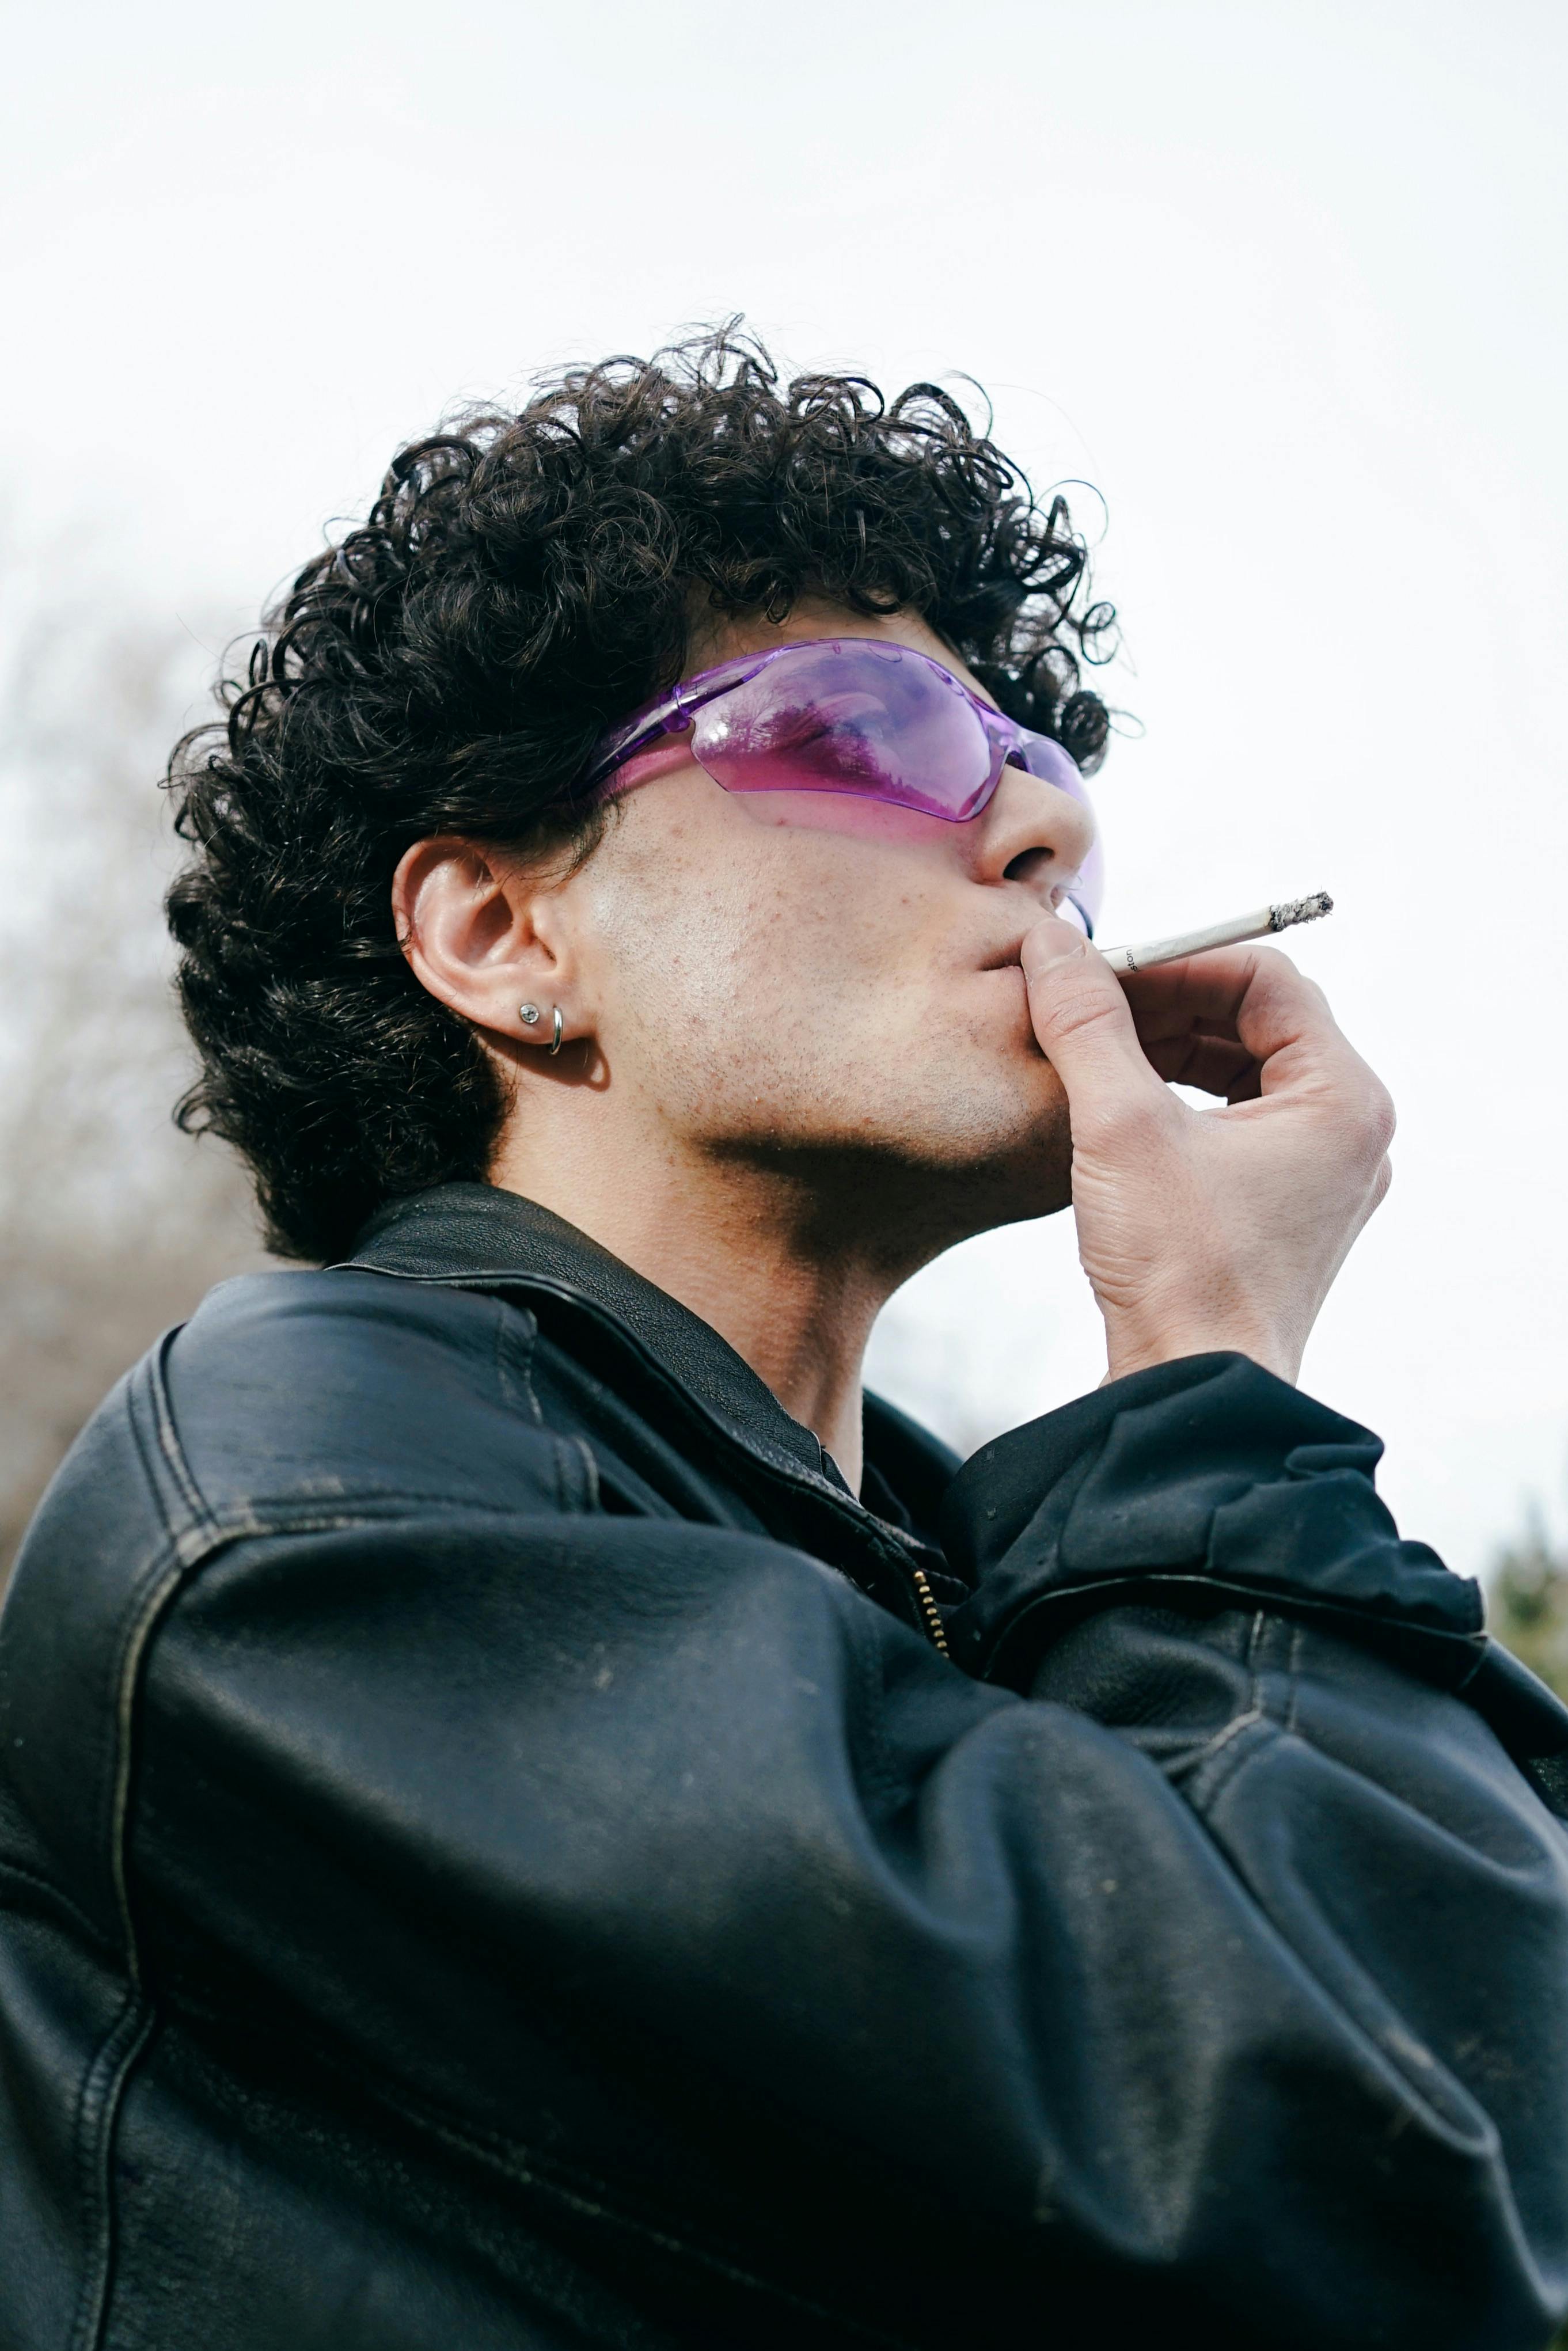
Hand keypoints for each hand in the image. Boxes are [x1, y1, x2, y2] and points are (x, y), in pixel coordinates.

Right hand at [1020, 919, 1393, 1385]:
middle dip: (1169, 1006)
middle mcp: (1351, 1132)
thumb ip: (1087, 1023)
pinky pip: (1238, 1123)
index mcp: (1343, 1098)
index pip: (1265, 979)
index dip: (1177, 964)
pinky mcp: (1286, 1212)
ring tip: (1095, 1055)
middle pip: (1259, 1022)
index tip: (1102, 976)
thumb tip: (1053, 943)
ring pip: (1246, 1071)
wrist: (1195, 1390)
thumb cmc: (1180, 1271)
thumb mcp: (1121, 1127)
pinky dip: (1180, 1101)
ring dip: (1170, 1051)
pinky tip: (1119, 1111)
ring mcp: (1323, 1177)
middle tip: (1088, 1008)